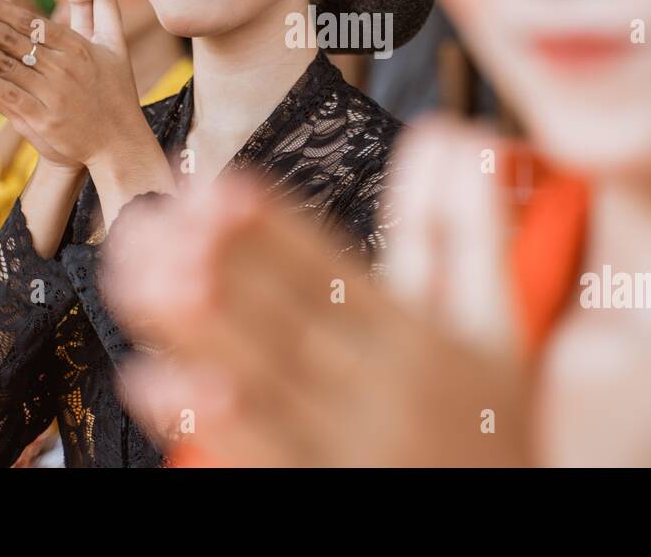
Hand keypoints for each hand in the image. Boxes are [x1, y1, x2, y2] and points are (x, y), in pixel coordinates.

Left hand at [0, 0, 159, 177]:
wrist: (119, 143)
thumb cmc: (115, 87)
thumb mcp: (113, 39)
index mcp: (78, 47)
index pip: (31, 23)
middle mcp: (64, 69)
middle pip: (14, 41)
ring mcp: (52, 97)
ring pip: (7, 68)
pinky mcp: (43, 122)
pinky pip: (9, 99)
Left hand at [101, 127, 535, 466]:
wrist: (509, 523)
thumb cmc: (491, 424)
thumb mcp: (497, 325)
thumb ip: (467, 230)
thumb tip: (448, 132)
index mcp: (415, 336)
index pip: (333, 272)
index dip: (274, 230)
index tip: (220, 186)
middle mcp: (380, 386)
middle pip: (286, 317)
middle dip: (217, 265)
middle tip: (153, 221)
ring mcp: (348, 444)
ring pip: (262, 379)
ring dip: (198, 329)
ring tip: (141, 279)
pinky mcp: (321, 489)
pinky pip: (260, 454)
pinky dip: (211, 420)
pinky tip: (151, 381)